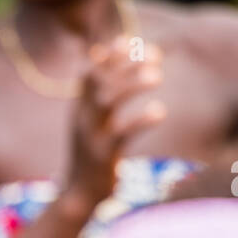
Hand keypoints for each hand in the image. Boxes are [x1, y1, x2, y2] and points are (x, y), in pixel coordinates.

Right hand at [65, 37, 164, 208]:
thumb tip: (101, 69)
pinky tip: (160, 112)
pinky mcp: (101, 156)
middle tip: (156, 55)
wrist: (77, 196)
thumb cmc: (90, 157)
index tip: (128, 41)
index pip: (89, 71)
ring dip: (132, 83)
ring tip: (158, 76)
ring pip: (108, 101)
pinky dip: (141, 120)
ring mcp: (90, 136)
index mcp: (80, 108)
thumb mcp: (89, 125)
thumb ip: (96, 97)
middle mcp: (82, 117)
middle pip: (100, 80)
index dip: (108, 54)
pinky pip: (121, 133)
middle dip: (126, 63)